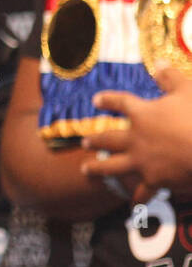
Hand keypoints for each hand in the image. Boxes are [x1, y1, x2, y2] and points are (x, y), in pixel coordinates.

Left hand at [82, 64, 191, 203]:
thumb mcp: (187, 89)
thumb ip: (170, 77)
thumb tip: (159, 62)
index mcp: (142, 113)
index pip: (119, 103)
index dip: (107, 101)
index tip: (96, 100)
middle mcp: (135, 138)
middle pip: (108, 138)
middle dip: (95, 139)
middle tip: (84, 141)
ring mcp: (142, 161)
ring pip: (112, 166)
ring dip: (98, 168)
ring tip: (86, 169)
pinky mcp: (155, 180)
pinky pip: (142, 192)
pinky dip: (137, 198)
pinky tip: (133, 204)